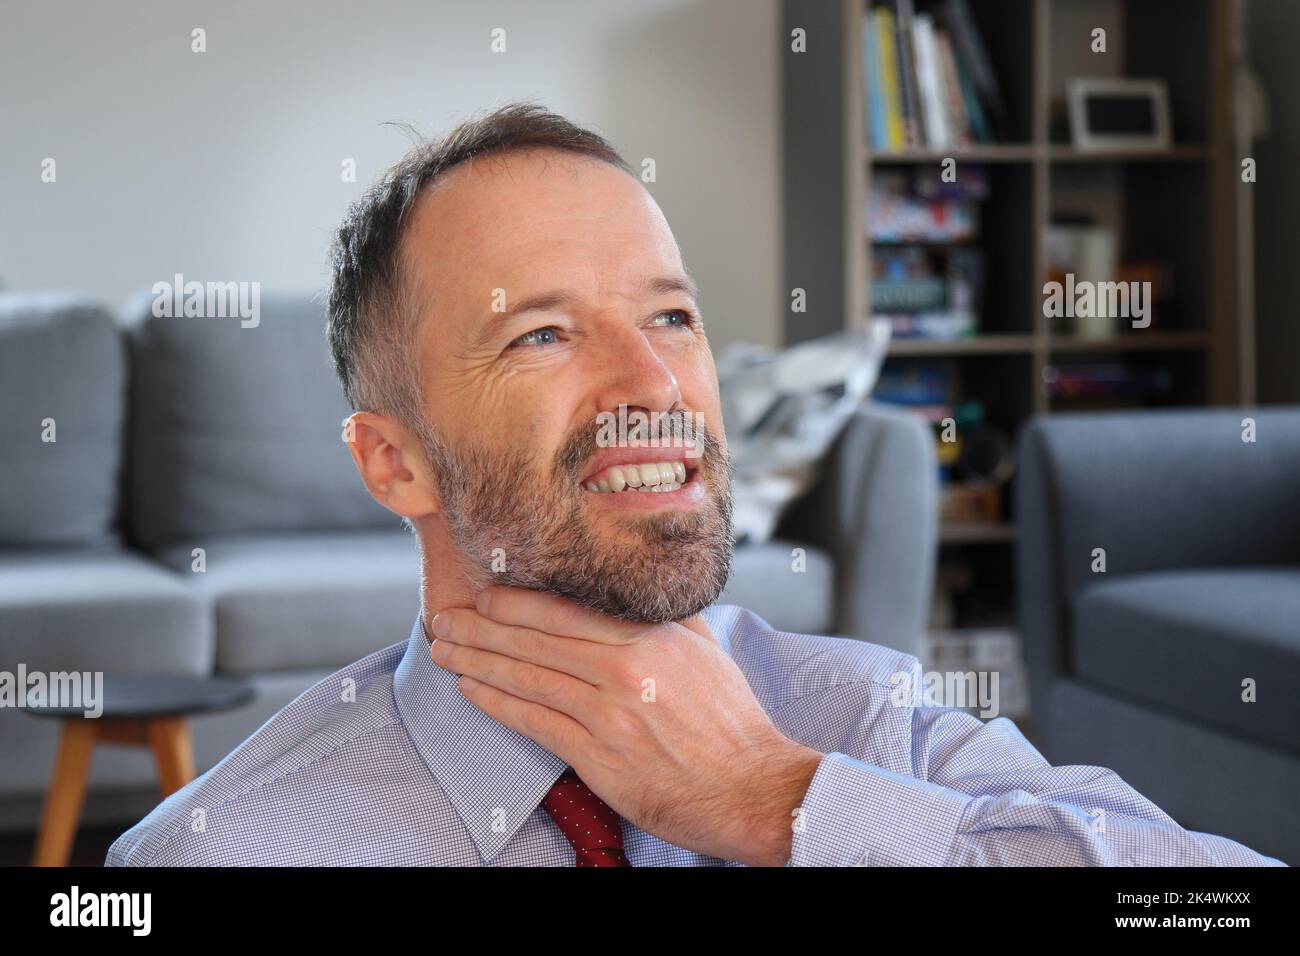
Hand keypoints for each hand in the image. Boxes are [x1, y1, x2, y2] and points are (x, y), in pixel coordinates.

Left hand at [427, 586, 823, 865]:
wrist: (752, 788)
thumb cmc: (731, 721)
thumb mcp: (706, 650)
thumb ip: (665, 616)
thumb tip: (631, 589)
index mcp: (651, 637)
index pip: (566, 609)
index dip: (515, 600)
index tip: (483, 593)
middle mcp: (625, 670)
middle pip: (535, 640)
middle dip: (480, 627)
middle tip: (443, 618)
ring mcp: (609, 715)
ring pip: (527, 678)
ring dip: (477, 662)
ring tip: (444, 650)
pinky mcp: (599, 758)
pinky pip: (535, 723)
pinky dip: (497, 703)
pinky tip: (472, 690)